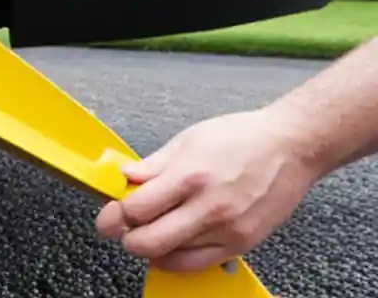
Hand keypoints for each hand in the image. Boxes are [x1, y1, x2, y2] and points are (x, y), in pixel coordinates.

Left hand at [95, 108, 320, 272]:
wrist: (292, 148)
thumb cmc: (242, 138)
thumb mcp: (187, 140)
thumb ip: (152, 165)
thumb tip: (124, 177)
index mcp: (189, 176)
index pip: (135, 210)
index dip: (116, 214)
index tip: (112, 212)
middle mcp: (208, 207)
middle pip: (148, 242)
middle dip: (127, 237)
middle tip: (123, 227)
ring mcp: (227, 230)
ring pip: (171, 258)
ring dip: (152, 249)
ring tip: (151, 230)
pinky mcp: (242, 244)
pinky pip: (197, 264)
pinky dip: (177, 258)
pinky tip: (173, 242)